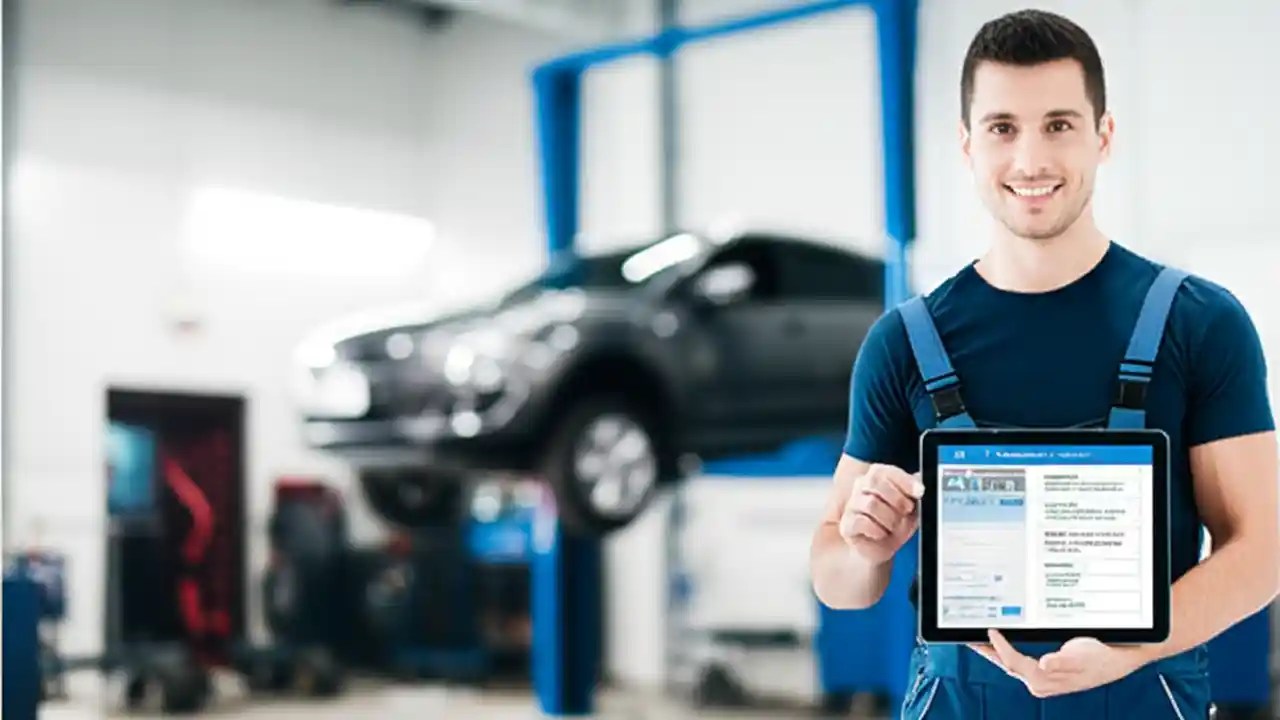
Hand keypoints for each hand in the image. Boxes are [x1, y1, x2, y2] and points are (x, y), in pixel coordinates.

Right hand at [838, 464, 923, 563]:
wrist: (881, 550)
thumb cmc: (895, 526)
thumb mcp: (912, 509)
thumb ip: (914, 493)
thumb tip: (919, 479)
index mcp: (876, 478)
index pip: (885, 471)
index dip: (904, 480)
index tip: (919, 491)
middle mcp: (860, 488)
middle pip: (874, 481)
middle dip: (897, 498)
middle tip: (906, 511)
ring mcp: (851, 506)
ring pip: (870, 503)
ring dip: (889, 518)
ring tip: (893, 527)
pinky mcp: (846, 525)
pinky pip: (861, 522)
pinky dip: (877, 530)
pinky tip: (881, 534)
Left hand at [967, 629, 1147, 697]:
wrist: (1122, 657)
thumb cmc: (1104, 655)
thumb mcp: (1084, 656)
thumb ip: (1063, 662)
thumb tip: (1045, 664)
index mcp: (1046, 679)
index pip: (1012, 661)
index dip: (999, 646)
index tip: (990, 630)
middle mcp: (1042, 682)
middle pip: (1006, 664)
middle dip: (987, 651)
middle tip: (969, 637)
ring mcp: (1044, 679)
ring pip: (1011, 664)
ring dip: (995, 652)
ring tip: (980, 639)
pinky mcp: (1048, 673)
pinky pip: (1021, 661)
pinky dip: (1009, 651)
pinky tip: (1003, 642)